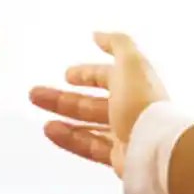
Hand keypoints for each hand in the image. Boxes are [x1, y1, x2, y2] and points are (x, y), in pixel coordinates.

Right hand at [30, 31, 167, 174]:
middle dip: (63, 98)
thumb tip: (97, 34)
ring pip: (88, 125)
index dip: (87, 74)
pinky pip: (90, 146)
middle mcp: (130, 110)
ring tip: (41, 117)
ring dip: (62, 118)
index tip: (67, 75)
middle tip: (37, 94)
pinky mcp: (119, 158)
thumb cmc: (143, 102)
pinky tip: (50, 131)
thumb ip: (116, 43)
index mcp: (135, 85)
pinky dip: (69, 139)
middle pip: (92, 103)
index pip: (108, 76)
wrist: (157, 148)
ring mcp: (125, 135)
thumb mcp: (131, 62)